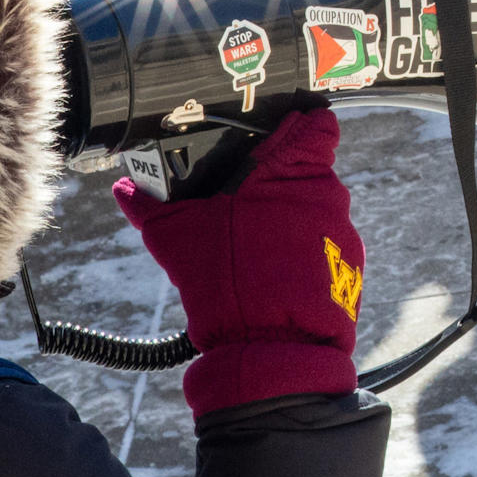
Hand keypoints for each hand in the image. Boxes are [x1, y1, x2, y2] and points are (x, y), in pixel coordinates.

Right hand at [112, 101, 364, 418]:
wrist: (271, 351)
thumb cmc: (228, 285)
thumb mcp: (178, 240)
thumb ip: (151, 209)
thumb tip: (125, 189)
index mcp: (294, 172)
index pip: (316, 125)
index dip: (298, 125)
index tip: (273, 138)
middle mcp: (329, 195)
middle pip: (308, 170)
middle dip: (277, 182)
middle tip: (239, 202)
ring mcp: (344, 233)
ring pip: (317, 210)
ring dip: (289, 219)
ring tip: (250, 245)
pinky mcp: (350, 268)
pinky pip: (325, 246)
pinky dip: (303, 252)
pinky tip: (271, 272)